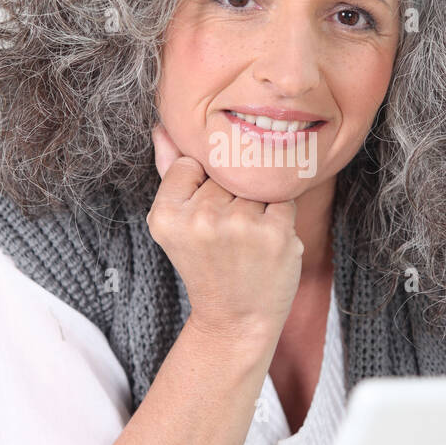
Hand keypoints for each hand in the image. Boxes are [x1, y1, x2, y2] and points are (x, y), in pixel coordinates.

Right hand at [147, 122, 303, 341]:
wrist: (236, 318)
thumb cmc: (207, 264)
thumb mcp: (177, 222)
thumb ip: (169, 171)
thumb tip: (163, 126)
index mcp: (165, 214)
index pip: (191, 162)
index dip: (202, 186)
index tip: (201, 220)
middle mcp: (200, 220)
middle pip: (224, 172)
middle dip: (230, 195)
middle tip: (226, 236)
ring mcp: (239, 227)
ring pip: (255, 183)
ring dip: (256, 205)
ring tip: (246, 240)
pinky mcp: (275, 234)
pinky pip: (282, 198)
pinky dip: (279, 215)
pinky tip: (266, 242)